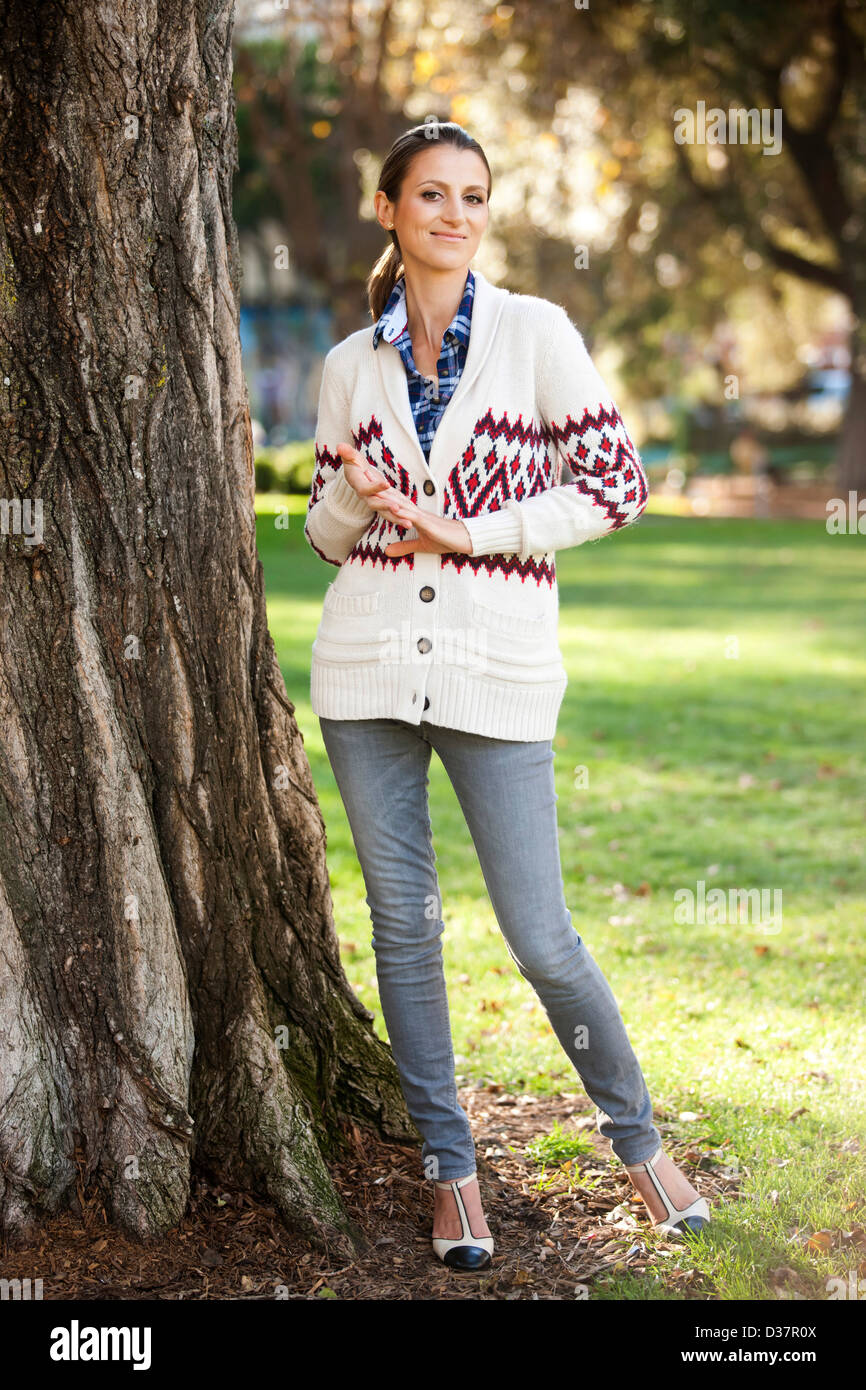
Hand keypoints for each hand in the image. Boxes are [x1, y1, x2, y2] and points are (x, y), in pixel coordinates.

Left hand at [336, 443, 472, 556]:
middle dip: (378, 484)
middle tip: (362, 470)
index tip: (366, 479)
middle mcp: (415, 511)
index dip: (380, 489)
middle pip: (393, 494)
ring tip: (371, 484)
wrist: (466, 540)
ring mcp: (421, 516)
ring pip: (400, 502)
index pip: (393, 499)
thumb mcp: (421, 546)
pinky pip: (413, 517)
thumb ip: (404, 547)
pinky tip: (393, 507)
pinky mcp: (428, 524)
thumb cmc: (446, 540)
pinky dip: (403, 512)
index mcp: (412, 514)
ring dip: (386, 495)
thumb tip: (387, 552)